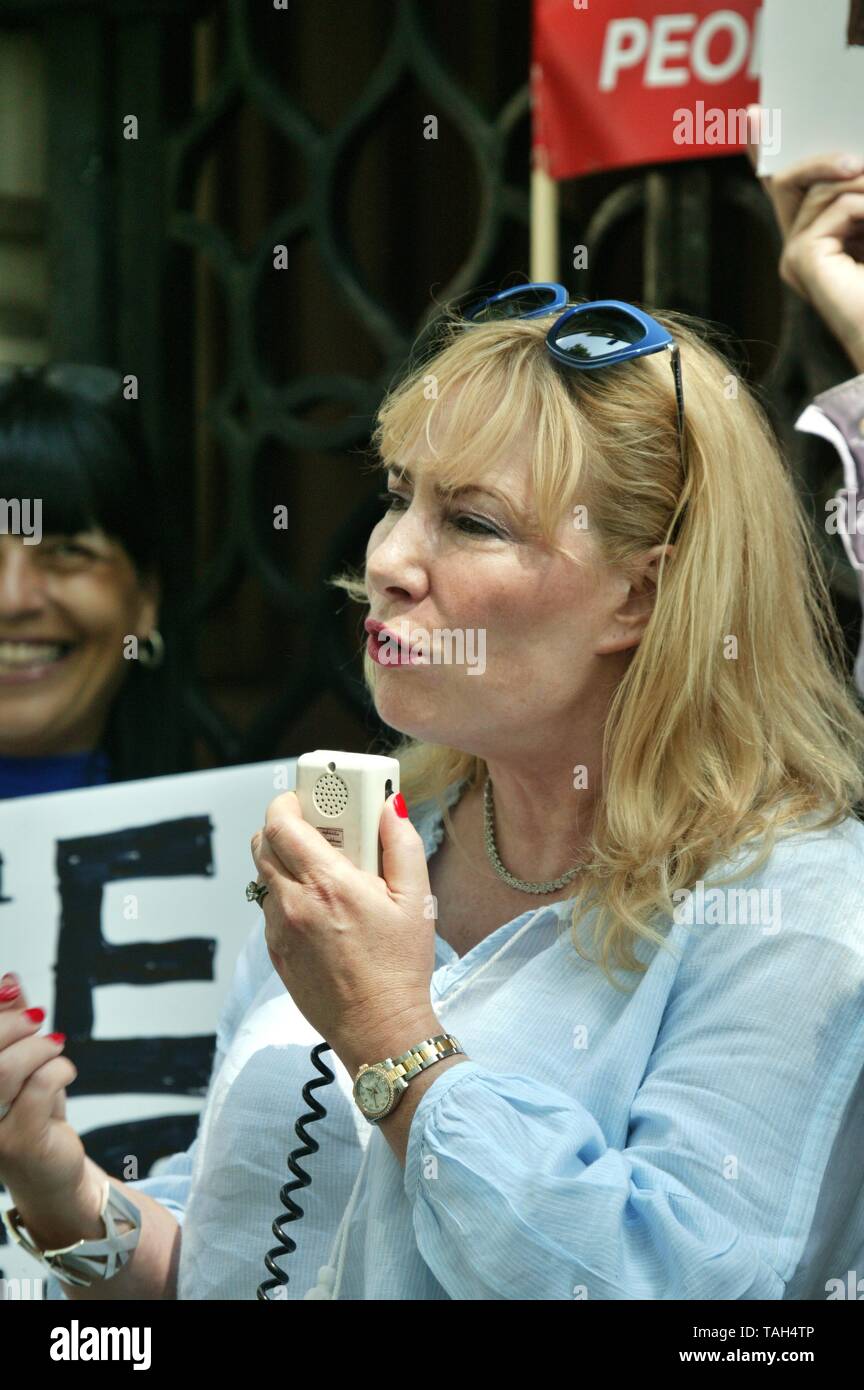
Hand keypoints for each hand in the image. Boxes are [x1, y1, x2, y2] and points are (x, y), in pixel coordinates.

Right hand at [0, 975, 85, 1201]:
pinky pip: (40, 1086)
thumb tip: (8, 980)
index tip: (11, 992)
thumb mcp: (21, 1063)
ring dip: (38, 1048)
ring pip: (5, 1069)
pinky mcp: (18, 1143)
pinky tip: (64, 1073)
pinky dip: (59, 1069)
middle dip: (13, 1025)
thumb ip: (9, 1023)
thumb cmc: (32, 1116)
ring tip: (54, 1050)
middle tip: (38, 1021)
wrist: (52, 1175)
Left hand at [250, 791, 435, 1052]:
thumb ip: (401, 844)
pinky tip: (321, 907)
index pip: (281, 824)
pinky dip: (287, 894)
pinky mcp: (276, 951)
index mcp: (327, 883)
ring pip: (263, 875)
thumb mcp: (417, 899)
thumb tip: (389, 808)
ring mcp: (280, 929)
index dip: (287, 802)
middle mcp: (294, 903)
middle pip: (263, 843)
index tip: (305, 798)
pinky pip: (270, 907)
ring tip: (323, 870)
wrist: (378, 1028)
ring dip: (285, 861)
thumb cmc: (400, 966)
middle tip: (316, 828)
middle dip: (284, 826)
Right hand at [747, 105, 863, 371]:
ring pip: (820, 185)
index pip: (788, 187)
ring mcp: (796, 258)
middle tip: (861, 166)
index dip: (770, 151)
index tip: (758, 116)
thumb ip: (857, 190)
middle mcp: (800, 250)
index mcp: (820, 241)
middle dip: (828, 160)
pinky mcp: (800, 261)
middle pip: (791, 177)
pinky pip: (832, 206)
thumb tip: (848, 162)